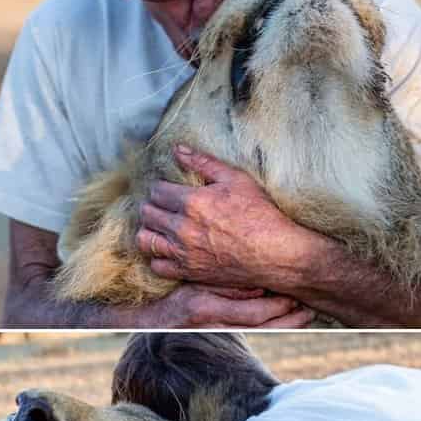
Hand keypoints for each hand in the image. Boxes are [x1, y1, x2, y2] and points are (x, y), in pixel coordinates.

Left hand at [137, 146, 313, 290]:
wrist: (275, 254)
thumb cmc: (260, 214)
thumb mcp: (236, 179)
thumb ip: (204, 163)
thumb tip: (177, 149)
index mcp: (192, 202)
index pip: (156, 191)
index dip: (160, 187)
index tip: (168, 189)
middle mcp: (182, 228)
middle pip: (146, 213)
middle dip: (152, 206)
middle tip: (163, 206)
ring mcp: (183, 252)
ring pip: (144, 240)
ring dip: (149, 230)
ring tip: (160, 226)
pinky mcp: (187, 271)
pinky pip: (157, 265)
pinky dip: (158, 257)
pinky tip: (168, 249)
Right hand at [151, 283, 314, 327]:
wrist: (151, 323)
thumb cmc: (170, 300)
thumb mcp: (193, 285)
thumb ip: (224, 285)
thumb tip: (258, 287)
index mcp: (207, 309)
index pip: (254, 312)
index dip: (279, 306)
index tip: (297, 296)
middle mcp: (214, 326)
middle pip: (264, 327)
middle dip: (291, 319)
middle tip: (312, 309)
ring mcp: (218, 335)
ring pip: (261, 333)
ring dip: (287, 324)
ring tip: (306, 315)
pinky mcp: (221, 337)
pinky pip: (252, 332)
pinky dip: (272, 326)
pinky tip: (286, 320)